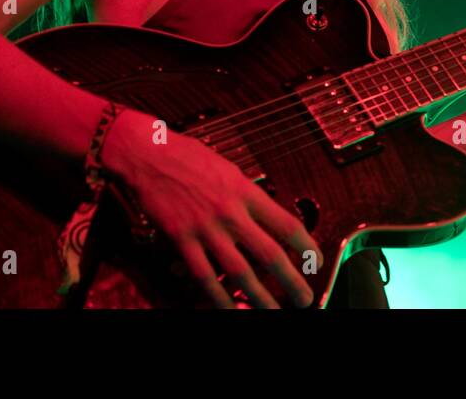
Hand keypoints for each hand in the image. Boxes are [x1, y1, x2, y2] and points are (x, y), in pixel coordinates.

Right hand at [103, 109, 321, 308]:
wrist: (149, 154)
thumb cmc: (190, 157)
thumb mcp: (229, 170)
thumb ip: (247, 196)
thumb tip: (266, 220)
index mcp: (246, 191)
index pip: (286, 224)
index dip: (306, 246)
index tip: (316, 260)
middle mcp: (230, 212)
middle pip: (268, 254)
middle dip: (290, 281)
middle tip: (304, 299)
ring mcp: (205, 228)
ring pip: (239, 271)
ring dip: (258, 296)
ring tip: (273, 311)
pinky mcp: (181, 239)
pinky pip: (203, 275)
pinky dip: (218, 296)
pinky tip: (229, 308)